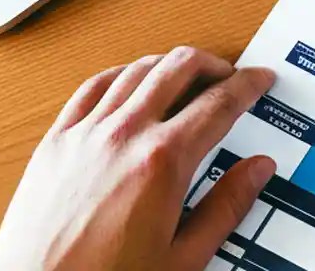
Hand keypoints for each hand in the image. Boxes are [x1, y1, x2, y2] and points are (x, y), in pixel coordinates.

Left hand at [0, 48, 276, 270]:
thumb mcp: (184, 257)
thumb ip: (226, 207)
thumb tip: (258, 169)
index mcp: (163, 162)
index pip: (220, 103)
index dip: (248, 85)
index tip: (259, 80)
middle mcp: (124, 136)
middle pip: (179, 68)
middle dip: (212, 63)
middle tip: (228, 75)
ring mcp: (85, 134)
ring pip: (136, 70)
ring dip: (169, 64)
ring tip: (186, 74)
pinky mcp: (55, 142)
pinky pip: (91, 87)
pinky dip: (120, 74)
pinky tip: (130, 80)